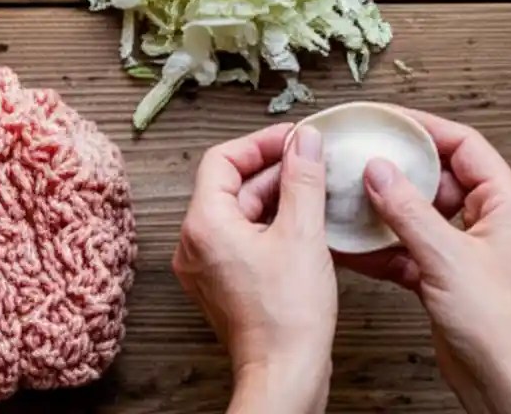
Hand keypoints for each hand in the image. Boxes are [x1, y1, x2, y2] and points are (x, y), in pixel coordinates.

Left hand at [174, 124, 335, 413]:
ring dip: (276, 197)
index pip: (221, 159)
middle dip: (273, 170)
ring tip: (316, 188)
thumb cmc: (289, 316)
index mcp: (203, 224)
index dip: (260, 143)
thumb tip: (305, 139)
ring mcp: (205, 264)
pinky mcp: (222, 282)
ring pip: (239, 213)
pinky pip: (243, 238)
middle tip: (313, 160)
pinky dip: (271, 224)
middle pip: (230, 186)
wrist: (284, 373)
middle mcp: (194, 242)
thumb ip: (303, 179)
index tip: (294, 137)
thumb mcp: (302, 234)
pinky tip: (306, 222)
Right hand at [337, 109, 510, 413]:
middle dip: (394, 168)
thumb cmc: (497, 325)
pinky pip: (405, 245)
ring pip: (416, 212)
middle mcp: (487, 221)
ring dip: (381, 208)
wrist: (501, 380)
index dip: (423, 127)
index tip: (385, 118)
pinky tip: (350, 243)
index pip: (463, 145)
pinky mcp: (443, 273)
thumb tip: (377, 170)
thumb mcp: (445, 257)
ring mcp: (464, 247)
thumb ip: (407, 210)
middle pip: (435, 176)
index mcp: (505, 204)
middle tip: (357, 154)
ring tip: (346, 195)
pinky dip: (378, 244)